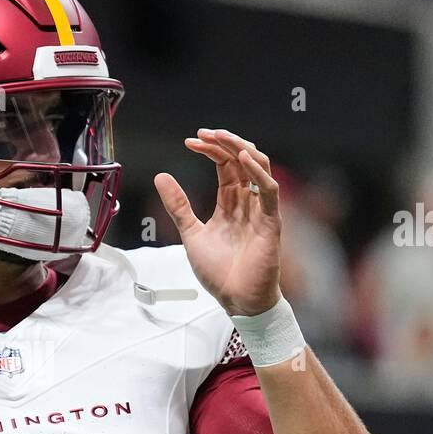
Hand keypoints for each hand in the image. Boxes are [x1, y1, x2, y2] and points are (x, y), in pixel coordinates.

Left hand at [153, 128, 281, 316]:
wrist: (237, 300)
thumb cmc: (220, 272)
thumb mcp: (191, 233)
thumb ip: (178, 206)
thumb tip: (161, 176)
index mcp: (230, 203)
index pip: (225, 166)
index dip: (210, 150)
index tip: (190, 141)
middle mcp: (248, 202)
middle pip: (242, 161)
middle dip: (224, 142)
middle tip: (203, 132)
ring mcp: (261, 211)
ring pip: (259, 168)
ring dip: (242, 149)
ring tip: (222, 137)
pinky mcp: (271, 223)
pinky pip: (270, 192)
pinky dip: (258, 173)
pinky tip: (243, 159)